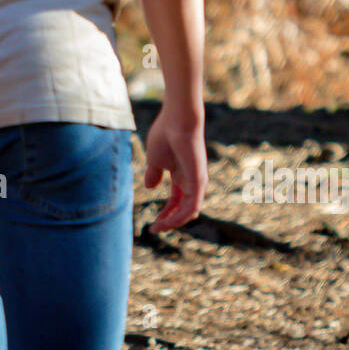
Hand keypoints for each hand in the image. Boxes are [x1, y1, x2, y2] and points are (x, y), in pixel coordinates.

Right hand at [144, 107, 207, 232]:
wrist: (177, 120)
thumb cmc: (166, 134)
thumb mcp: (155, 159)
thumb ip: (153, 174)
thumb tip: (150, 187)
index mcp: (181, 176)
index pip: (175, 202)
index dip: (164, 214)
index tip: (152, 225)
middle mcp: (191, 181)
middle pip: (182, 209)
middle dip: (168, 221)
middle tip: (154, 229)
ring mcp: (197, 182)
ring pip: (188, 212)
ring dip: (173, 222)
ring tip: (158, 227)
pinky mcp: (198, 181)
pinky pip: (191, 206)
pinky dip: (179, 216)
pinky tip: (167, 221)